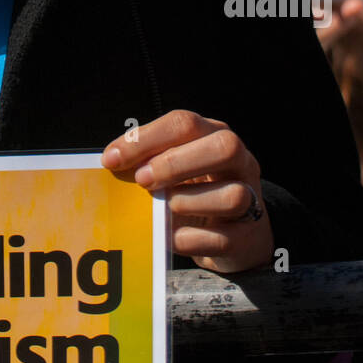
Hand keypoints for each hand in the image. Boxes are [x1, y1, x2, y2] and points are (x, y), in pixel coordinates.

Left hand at [101, 109, 273, 273]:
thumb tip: (112, 163)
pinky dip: (190, 239)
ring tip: (163, 208)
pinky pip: (222, 239)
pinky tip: (170, 237)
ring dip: (188, 201)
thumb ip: (149, 161)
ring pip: (232, 196)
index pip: (184, 123)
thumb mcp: (174, 168)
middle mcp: (240, 162)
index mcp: (214, 135)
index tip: (111, 159)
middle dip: (176, 163)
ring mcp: (251, 199)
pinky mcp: (247, 237)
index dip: (145, 139)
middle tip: (142, 180)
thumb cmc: (194, 192)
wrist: (233, 234)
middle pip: (222, 147)